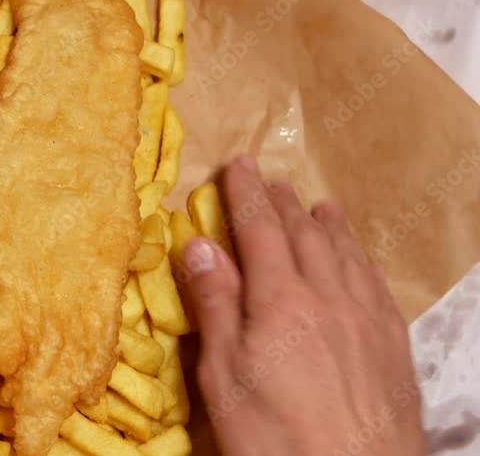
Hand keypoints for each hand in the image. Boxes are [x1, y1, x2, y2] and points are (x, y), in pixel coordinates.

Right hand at [181, 156, 425, 455]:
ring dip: (326, 224)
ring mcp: (367, 317)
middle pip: (304, 235)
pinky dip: (360, 258)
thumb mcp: (224, 376)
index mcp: (280, 299)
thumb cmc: (274, 435)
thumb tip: (201, 244)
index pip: (260, 230)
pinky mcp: (392, 343)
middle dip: (283, 203)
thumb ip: (215, 306)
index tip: (238, 164)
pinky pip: (375, 282)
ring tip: (317, 204)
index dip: (246, 195)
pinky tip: (357, 259)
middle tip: (271, 179)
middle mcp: (328, 295)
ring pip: (345, 254)